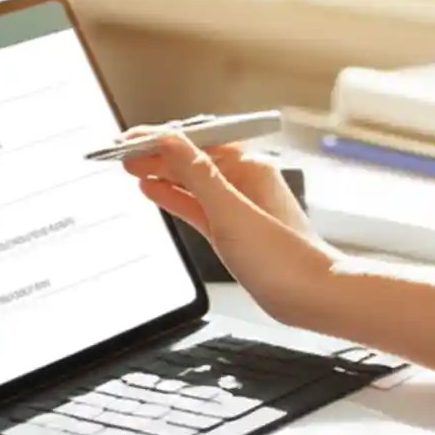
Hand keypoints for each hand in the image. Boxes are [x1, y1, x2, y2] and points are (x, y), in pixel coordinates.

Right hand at [120, 128, 337, 323]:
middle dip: (155, 154)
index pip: (194, 141)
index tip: (127, 138)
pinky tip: (154, 191)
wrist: (315, 297)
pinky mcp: (232, 230)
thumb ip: (196, 174)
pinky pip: (196, 205)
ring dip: (161, 173)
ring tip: (129, 167)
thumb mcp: (230, 211)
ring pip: (190, 182)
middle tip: (119, 152)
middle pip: (190, 159)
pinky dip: (174, 196)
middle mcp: (244, 182)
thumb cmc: (285, 259)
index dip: (158, 138)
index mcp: (248, 167)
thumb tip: (168, 139)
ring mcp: (237, 207)